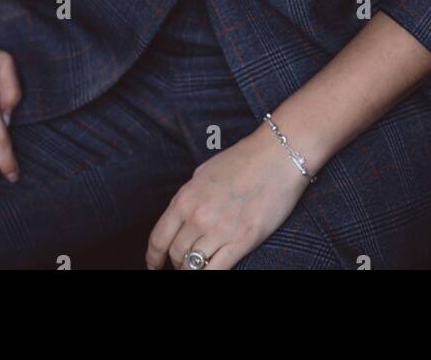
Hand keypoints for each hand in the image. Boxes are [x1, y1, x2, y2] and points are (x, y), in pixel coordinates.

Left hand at [145, 122, 310, 269]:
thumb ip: (189, 197)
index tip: (154, 265)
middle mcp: (198, 216)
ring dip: (193, 270)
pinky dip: (210, 274)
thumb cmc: (243, 160)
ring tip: (199, 267)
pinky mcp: (242, 241)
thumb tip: (181, 216)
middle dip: (176, 264)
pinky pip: (216, 270)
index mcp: (185, 197)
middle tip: (182, 265)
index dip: (153, 257)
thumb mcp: (204, 173)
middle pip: (176, 254)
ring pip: (193, 266)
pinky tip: (212, 270)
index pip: (159, 238)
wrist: (277, 155)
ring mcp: (220, 230)